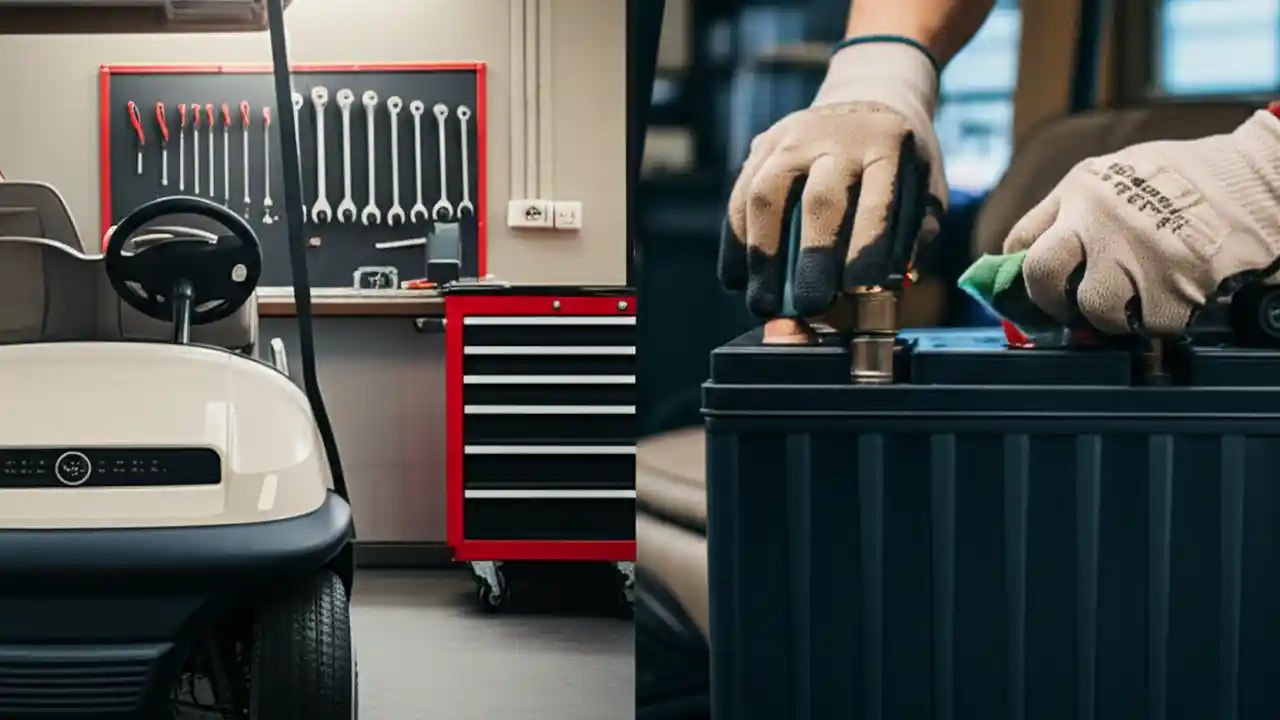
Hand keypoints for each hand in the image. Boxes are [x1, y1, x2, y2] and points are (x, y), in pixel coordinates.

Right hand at [719, 41, 947, 319]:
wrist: (869, 100)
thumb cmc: (901, 162)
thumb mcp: (926, 189)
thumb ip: (915, 239)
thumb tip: (891, 287)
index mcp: (889, 145)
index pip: (877, 203)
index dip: (865, 251)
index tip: (857, 294)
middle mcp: (838, 136)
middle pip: (820, 200)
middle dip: (812, 260)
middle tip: (808, 307)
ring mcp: (794, 136)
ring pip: (767, 195)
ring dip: (762, 255)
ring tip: (762, 301)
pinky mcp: (763, 145)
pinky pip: (741, 195)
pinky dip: (736, 241)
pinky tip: (736, 277)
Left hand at [1003, 110, 1279, 334]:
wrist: (1259, 176)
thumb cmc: (1187, 177)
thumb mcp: (1118, 174)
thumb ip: (1076, 210)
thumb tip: (1033, 256)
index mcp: (1080, 189)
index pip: (1020, 242)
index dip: (1021, 275)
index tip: (1036, 290)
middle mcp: (1100, 217)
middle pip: (1040, 275)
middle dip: (1048, 302)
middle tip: (1068, 309)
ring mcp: (1138, 249)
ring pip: (1095, 310)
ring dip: (1112, 318)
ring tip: (1134, 302)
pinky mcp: (1177, 279)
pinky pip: (1151, 323)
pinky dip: (1162, 320)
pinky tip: (1176, 297)